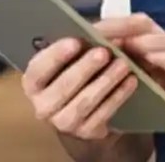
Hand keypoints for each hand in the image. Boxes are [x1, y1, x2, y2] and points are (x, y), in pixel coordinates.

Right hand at [20, 37, 139, 140]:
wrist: (86, 105)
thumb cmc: (74, 71)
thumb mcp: (68, 57)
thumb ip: (75, 45)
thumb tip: (96, 31)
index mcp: (33, 83)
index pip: (38, 69)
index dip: (55, 56)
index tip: (76, 41)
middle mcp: (43, 106)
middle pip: (62, 88)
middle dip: (85, 68)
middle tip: (104, 52)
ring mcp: (64, 123)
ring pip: (84, 102)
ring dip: (105, 82)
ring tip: (123, 64)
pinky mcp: (86, 132)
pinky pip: (103, 114)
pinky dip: (118, 96)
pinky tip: (130, 81)